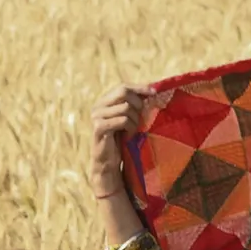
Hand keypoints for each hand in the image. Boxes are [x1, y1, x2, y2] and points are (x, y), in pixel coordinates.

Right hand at [90, 84, 146, 199]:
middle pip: (123, 93)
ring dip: (134, 120)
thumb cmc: (121, 139)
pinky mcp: (99, 127)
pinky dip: (130, 127)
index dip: (139, 88)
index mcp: (104, 101)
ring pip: (125, 107)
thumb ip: (134, 105)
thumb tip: (152, 90)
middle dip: (137, 104)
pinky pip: (122, 120)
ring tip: (132, 131)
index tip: (154, 92)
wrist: (108, 162)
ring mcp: (96, 116)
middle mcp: (98, 106)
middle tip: (140, 118)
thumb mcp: (129, 118)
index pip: (123, 87)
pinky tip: (128, 136)